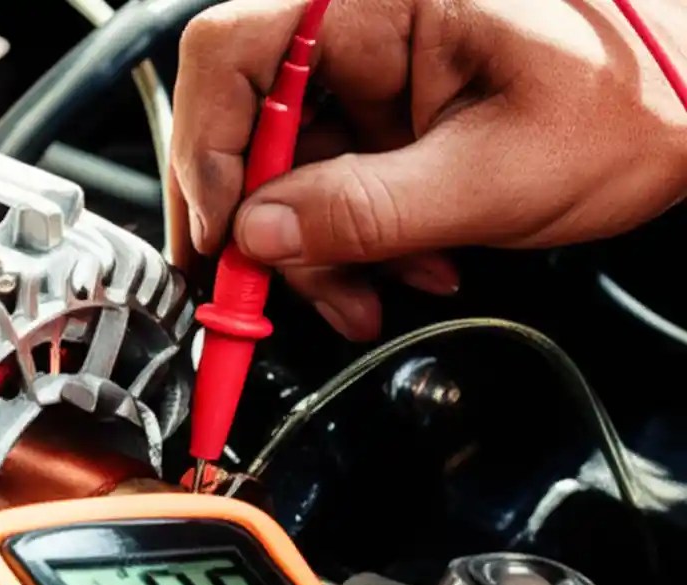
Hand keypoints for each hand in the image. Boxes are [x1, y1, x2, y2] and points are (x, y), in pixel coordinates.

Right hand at [169, 0, 686, 339]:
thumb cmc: (635, 96)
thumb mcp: (495, 172)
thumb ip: (367, 210)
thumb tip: (261, 237)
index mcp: (373, 1)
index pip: (233, 55)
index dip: (210, 150)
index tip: (222, 236)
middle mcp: (356, 29)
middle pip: (245, 122)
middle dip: (258, 223)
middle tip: (259, 295)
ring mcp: (367, 77)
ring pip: (282, 169)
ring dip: (311, 250)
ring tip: (362, 296)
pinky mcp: (383, 120)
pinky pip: (328, 186)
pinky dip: (349, 243)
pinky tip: (398, 270)